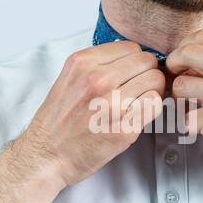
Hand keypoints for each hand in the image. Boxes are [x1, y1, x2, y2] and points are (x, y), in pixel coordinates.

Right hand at [21, 42, 165, 187]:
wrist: (47, 155)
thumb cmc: (58, 122)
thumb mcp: (69, 79)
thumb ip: (97, 65)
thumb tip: (130, 58)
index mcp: (83, 63)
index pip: (132, 47)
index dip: (134, 61)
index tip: (130, 73)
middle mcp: (98, 80)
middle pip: (147, 61)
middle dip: (146, 73)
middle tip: (137, 88)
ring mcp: (113, 103)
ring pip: (156, 80)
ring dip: (151, 90)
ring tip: (137, 102)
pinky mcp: (125, 127)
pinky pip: (155, 104)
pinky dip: (151, 109)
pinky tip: (137, 115)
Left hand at [165, 29, 202, 180]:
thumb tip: (195, 54)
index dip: (187, 44)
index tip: (184, 56)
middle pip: (188, 53)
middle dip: (174, 63)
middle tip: (175, 74)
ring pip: (180, 84)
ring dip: (180, 95)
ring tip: (191, 103)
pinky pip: (184, 115)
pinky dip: (188, 122)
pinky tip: (202, 125)